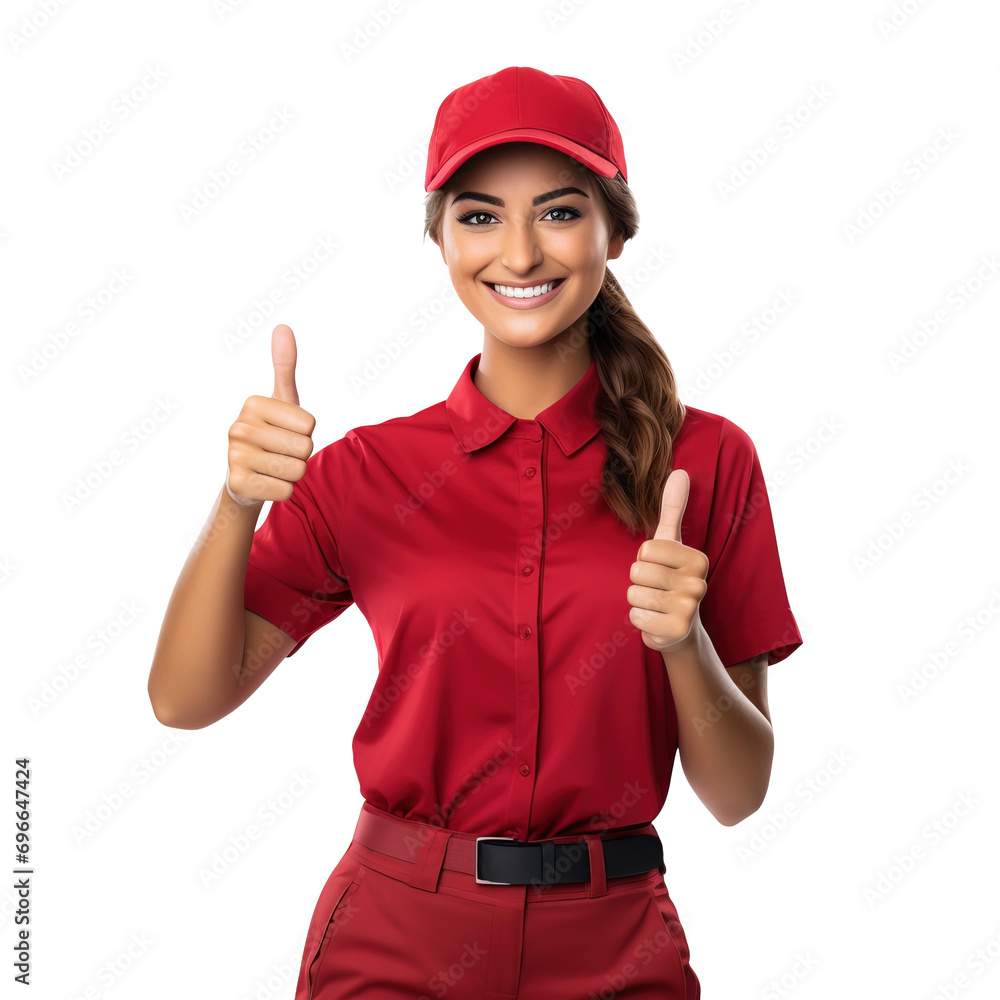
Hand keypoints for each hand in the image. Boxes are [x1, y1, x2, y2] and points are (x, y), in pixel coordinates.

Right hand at [225, 324, 316, 505]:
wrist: (245, 478)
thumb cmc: (270, 435)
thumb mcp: (281, 401)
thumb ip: (284, 366)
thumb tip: (283, 327)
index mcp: (253, 403)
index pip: (310, 423)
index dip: (306, 433)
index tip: (285, 433)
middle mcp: (238, 427)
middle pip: (305, 447)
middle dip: (301, 455)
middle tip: (281, 453)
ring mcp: (234, 456)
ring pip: (297, 470)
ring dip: (293, 474)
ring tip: (274, 468)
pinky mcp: (238, 483)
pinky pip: (286, 491)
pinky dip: (283, 491)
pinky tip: (266, 483)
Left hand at [626, 469, 708, 652]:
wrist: (679, 627)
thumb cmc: (670, 578)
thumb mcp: (670, 542)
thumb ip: (673, 508)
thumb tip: (680, 472)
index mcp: (696, 558)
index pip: (646, 549)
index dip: (644, 559)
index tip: (659, 568)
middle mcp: (698, 583)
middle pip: (637, 571)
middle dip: (638, 581)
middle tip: (656, 589)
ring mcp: (689, 608)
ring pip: (634, 594)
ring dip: (638, 601)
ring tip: (655, 604)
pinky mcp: (676, 630)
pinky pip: (635, 617)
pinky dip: (639, 620)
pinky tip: (655, 620)